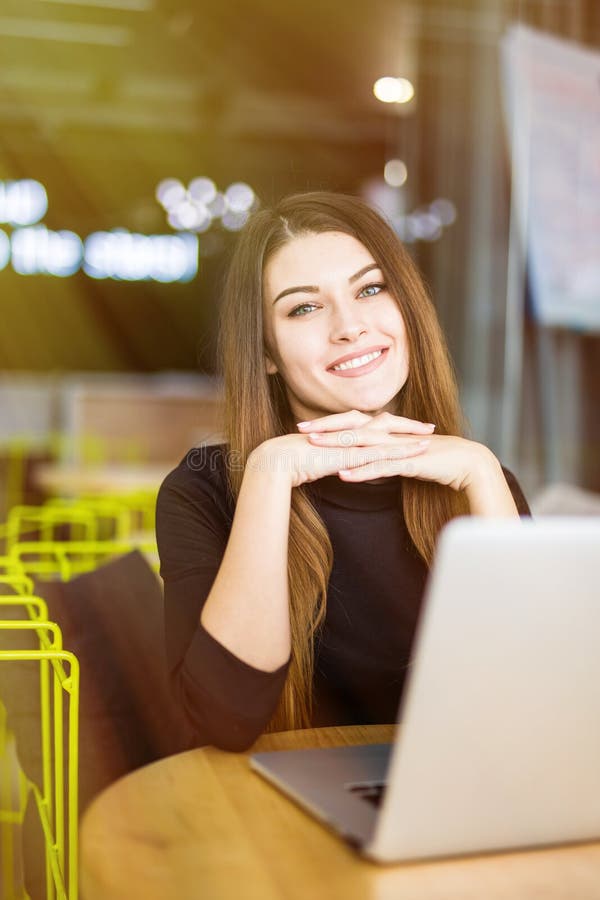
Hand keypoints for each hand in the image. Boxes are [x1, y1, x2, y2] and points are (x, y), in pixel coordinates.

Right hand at [247, 423, 430, 489]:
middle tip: (428, 428)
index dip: (391, 427)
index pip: (372, 425)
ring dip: (409, 438)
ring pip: (387, 437)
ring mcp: (350, 442)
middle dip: (408, 426)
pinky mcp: (350, 454)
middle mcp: (349, 432)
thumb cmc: (292, 462)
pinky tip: (414, 454)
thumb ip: (332, 460)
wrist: (278, 460)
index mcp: (342, 432)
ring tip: (430, 439)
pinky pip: (379, 452)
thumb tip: (339, 466)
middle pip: (385, 424)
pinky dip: (399, 452)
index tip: (408, 428)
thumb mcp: (318, 460)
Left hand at [297, 410, 518, 515]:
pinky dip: (362, 471)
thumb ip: (384, 456)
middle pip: (353, 429)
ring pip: (363, 445)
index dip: (329, 424)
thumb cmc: (434, 460)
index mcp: (388, 432)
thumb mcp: (403, 457)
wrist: (466, 462)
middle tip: (300, 429)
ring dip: (337, 446)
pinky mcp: (408, 461)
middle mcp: (390, 435)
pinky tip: (344, 476)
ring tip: (314, 447)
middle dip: (326, 429)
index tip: (306, 427)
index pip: (353, 425)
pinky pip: (381, 467)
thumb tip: (365, 461)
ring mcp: (398, 447)